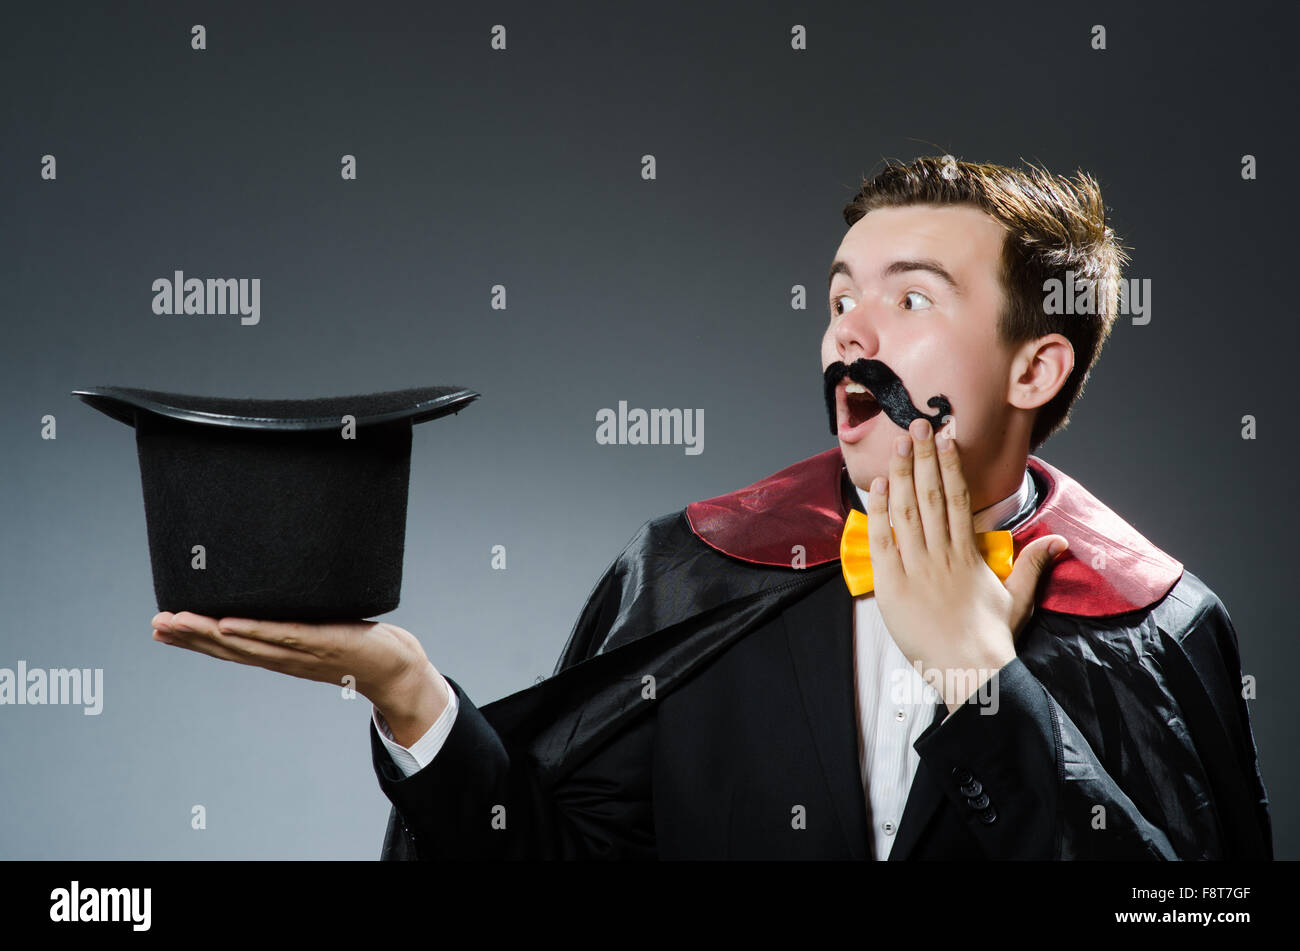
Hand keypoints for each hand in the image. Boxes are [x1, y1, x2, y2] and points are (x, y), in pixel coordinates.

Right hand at [151, 612, 449, 740]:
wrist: (395, 666)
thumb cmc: (358, 645)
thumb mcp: (319, 626)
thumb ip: (295, 614)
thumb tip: (277, 588)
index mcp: (277, 654)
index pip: (227, 647)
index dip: (192, 640)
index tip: (159, 629)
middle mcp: (282, 657)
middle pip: (227, 647)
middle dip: (188, 636)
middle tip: (154, 624)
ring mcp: (300, 651)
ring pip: (245, 642)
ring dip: (207, 633)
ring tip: (175, 621)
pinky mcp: (324, 641)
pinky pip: (284, 635)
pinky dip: (254, 631)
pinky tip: (228, 624)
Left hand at [866, 418, 1067, 711]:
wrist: (970, 671)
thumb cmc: (991, 639)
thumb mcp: (1017, 598)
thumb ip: (1033, 564)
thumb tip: (1060, 541)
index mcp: (968, 554)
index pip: (958, 499)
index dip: (950, 466)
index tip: (945, 439)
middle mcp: (942, 554)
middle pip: (931, 495)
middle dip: (924, 458)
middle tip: (917, 426)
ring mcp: (916, 568)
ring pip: (907, 512)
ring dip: (902, 475)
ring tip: (899, 445)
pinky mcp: (893, 586)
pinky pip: (884, 541)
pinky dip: (881, 513)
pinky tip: (879, 487)